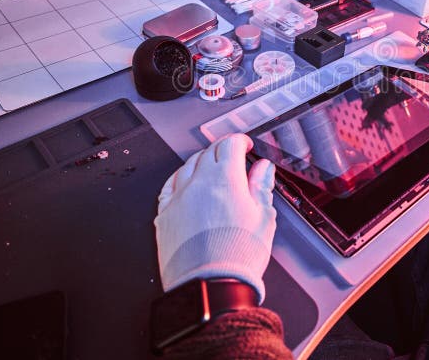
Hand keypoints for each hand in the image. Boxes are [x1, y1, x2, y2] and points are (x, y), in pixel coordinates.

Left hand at [154, 134, 275, 301]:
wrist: (210, 287)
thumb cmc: (237, 257)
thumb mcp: (263, 218)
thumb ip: (262, 187)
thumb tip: (263, 168)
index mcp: (225, 179)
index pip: (229, 145)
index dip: (240, 140)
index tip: (245, 145)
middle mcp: (198, 183)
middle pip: (208, 152)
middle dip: (222, 149)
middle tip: (232, 155)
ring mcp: (178, 198)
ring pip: (187, 166)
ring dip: (201, 162)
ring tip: (211, 169)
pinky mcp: (164, 215)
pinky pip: (168, 186)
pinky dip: (179, 178)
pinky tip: (185, 183)